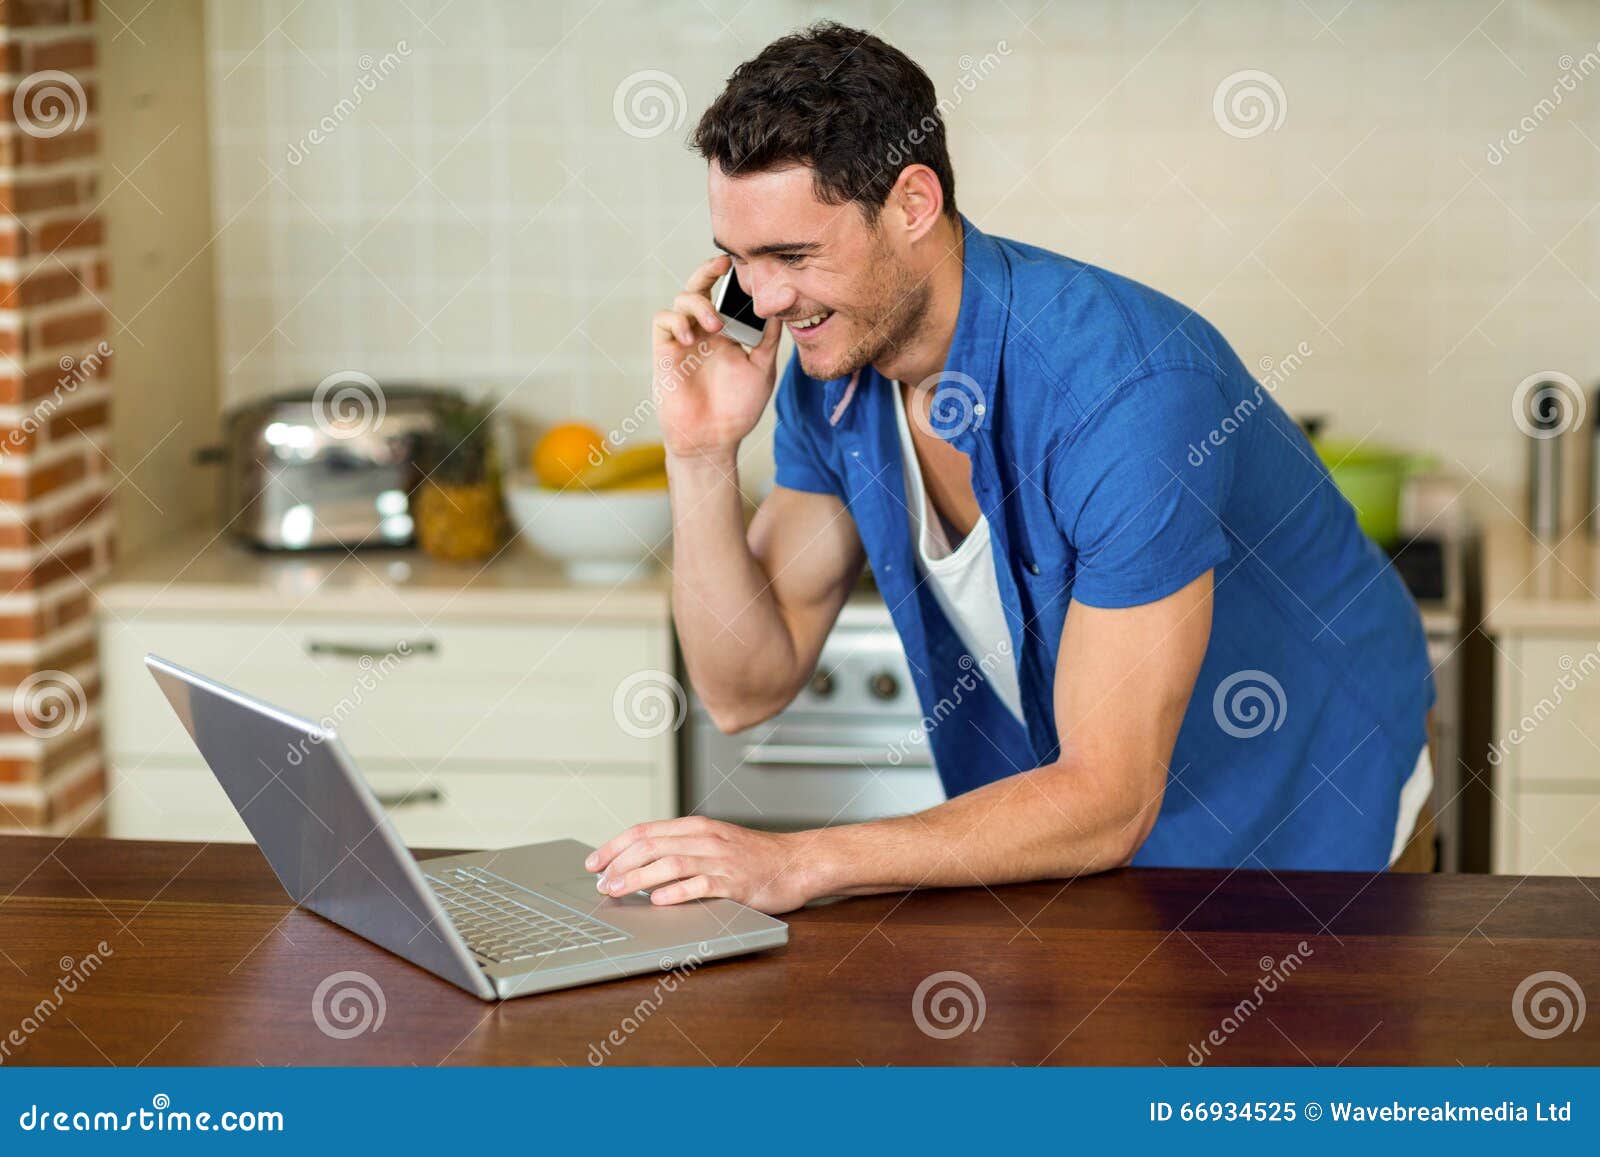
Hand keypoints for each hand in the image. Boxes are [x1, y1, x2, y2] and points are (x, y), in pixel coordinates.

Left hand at [584, 816, 815, 914]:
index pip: (645, 831)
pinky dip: (677, 892)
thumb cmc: (756, 857)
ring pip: (670, 863)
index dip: (614, 846)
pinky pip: (701, 885)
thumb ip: (683, 848)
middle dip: (619, 864)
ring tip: (617, 891)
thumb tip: (641, 864)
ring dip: (638, 878)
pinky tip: (659, 901)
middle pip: (651, 845)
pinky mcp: (735, 883)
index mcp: (697, 827)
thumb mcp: (715, 843)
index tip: (593, 863)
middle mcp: (705, 839)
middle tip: (600, 884)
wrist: (798, 862)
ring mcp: (720, 860)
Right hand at [651, 254, 782, 461]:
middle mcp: (705, 331)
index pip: (727, 294)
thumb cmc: (738, 409)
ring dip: (698, 304)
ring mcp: (684, 339)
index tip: (746, 266)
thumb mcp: (762, 369)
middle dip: (708, 270)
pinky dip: (676, 321)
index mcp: (729, 332)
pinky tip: (691, 337)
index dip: (731, 277)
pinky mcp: (665, 351)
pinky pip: (663, 321)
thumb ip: (768, 338)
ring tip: (715, 326)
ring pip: (682, 299)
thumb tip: (783, 303)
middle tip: (722, 264)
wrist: (713, 440)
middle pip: (701, 286)